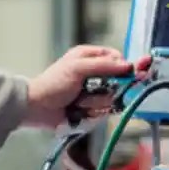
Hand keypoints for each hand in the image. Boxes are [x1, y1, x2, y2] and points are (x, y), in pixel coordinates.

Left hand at [25, 45, 150, 128]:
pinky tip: (79, 111)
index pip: (117, 59)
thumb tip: (127, 65)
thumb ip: (103, 65)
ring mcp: (94, 92)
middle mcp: (94, 74)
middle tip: (93, 91)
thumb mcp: (77, 68)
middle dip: (108, 89)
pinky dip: (91, 112)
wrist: (37, 108)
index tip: (131, 74)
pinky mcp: (91, 109)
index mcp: (90, 57)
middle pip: (119, 81)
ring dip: (95, 102)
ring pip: (111, 99)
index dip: (125, 67)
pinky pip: (102, 112)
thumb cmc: (53, 83)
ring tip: (78, 102)